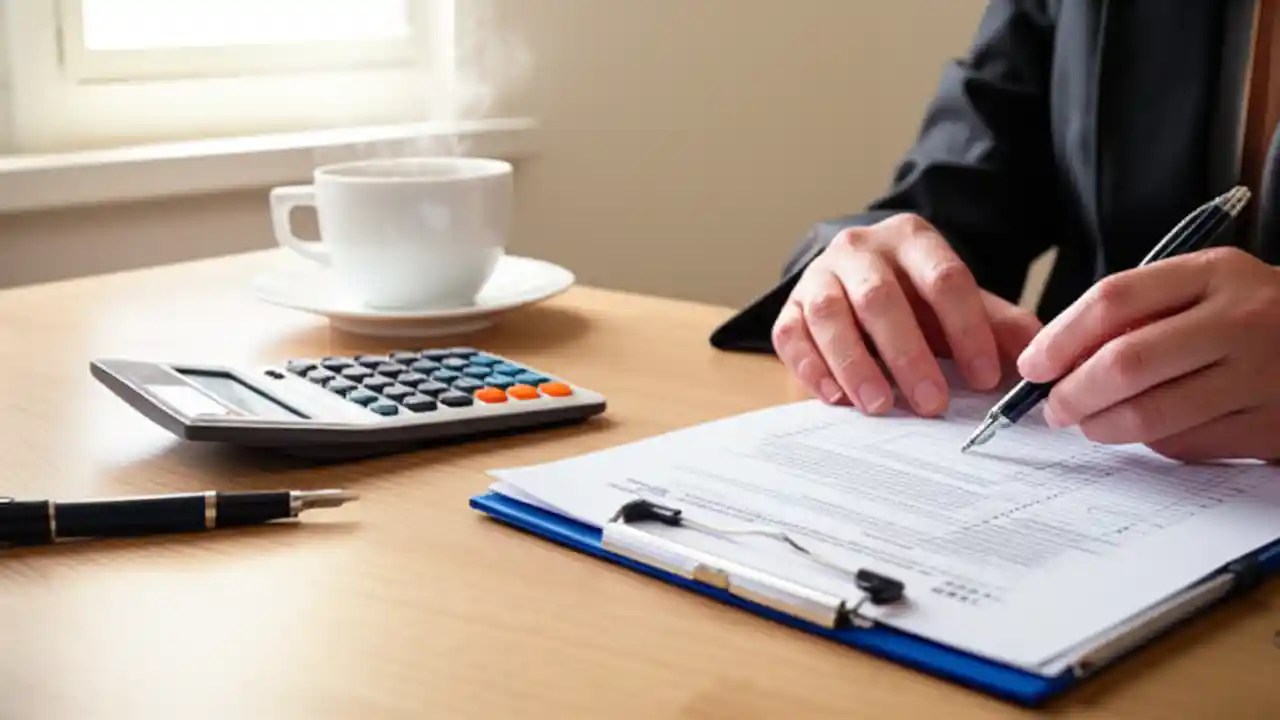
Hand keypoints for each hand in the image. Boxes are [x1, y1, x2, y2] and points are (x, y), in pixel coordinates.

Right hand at [772, 213, 1041, 415]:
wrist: (855, 279)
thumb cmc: (916, 300)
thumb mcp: (960, 303)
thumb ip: (999, 327)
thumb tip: (1040, 362)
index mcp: (912, 239)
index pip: (944, 279)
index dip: (967, 331)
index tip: (985, 379)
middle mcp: (860, 249)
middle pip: (881, 298)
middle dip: (908, 355)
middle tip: (932, 404)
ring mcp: (818, 276)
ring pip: (829, 314)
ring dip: (855, 364)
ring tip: (879, 406)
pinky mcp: (788, 307)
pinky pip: (792, 335)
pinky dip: (812, 368)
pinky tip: (836, 398)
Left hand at [1017, 246, 1279, 461]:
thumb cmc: (1248, 315)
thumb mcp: (1204, 288)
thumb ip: (1137, 312)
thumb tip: (1054, 359)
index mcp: (1216, 273)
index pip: (1115, 299)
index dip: (1061, 337)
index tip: (1034, 365)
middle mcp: (1243, 320)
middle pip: (1127, 362)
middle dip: (1074, 392)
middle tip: (1054, 407)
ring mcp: (1262, 376)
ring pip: (1152, 414)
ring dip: (1103, 426)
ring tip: (1088, 423)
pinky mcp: (1271, 428)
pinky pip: (1187, 445)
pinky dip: (1152, 443)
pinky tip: (1150, 431)